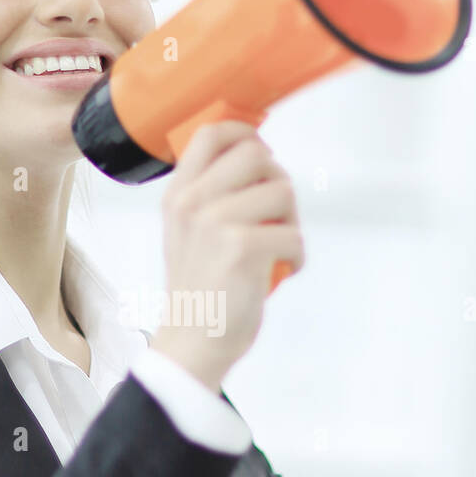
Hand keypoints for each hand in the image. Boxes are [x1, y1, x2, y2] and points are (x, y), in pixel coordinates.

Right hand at [149, 120, 303, 391]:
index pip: (211, 134)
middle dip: (277, 182)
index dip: (245, 133)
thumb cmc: (200, 290)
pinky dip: (297, 256)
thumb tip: (256, 156)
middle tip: (274, 216)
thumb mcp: (187, 232)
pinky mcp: (243, 248)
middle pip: (256, 155)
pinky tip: (280, 272)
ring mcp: (216, 223)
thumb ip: (210, 194)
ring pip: (282, 191)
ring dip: (291, 222)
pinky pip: (294, 234)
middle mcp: (192, 203)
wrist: (193, 343)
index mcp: (178, 195)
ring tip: (276, 248)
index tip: (261, 153)